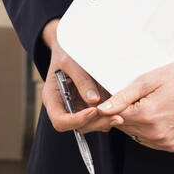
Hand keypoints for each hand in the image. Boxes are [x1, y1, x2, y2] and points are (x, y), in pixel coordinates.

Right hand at [40, 19, 120, 135]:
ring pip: (90, 125)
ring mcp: (77, 108)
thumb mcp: (70, 62)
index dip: (76, 120)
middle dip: (96, 123)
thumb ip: (81, 81)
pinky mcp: (89, 106)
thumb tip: (94, 101)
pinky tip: (120, 109)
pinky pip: (99, 117)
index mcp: (52, 98)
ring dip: (105, 122)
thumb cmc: (66, 52)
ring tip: (121, 114)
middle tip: (116, 117)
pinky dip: (109, 116)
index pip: (60, 120)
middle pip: (77, 127)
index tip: (93, 110)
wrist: (71, 47)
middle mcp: (64, 107)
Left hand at [95, 60, 173, 152]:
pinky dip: (146, 130)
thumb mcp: (147, 81)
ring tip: (147, 105)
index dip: (109, 108)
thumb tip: (103, 108)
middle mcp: (155, 133)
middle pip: (123, 127)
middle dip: (121, 114)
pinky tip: (154, 116)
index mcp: (147, 115)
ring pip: (134, 135)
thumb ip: (122, 97)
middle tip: (134, 99)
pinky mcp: (172, 145)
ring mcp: (164, 141)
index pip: (113, 118)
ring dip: (134, 123)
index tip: (111, 101)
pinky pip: (148, 141)